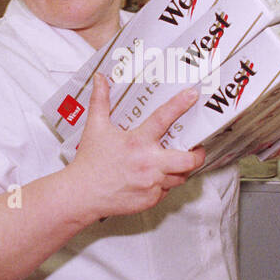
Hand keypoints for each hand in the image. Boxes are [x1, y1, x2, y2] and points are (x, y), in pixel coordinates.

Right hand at [67, 73, 206, 219]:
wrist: (82, 194)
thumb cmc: (89, 162)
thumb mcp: (95, 127)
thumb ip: (100, 101)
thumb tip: (100, 79)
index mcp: (138, 142)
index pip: (163, 118)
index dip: (180, 104)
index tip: (192, 95)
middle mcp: (149, 164)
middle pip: (188, 160)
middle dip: (197, 154)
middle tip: (196, 148)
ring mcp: (151, 184)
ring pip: (180, 177)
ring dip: (181, 170)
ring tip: (177, 163)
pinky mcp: (150, 199)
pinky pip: (167, 191)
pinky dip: (165, 184)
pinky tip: (157, 178)